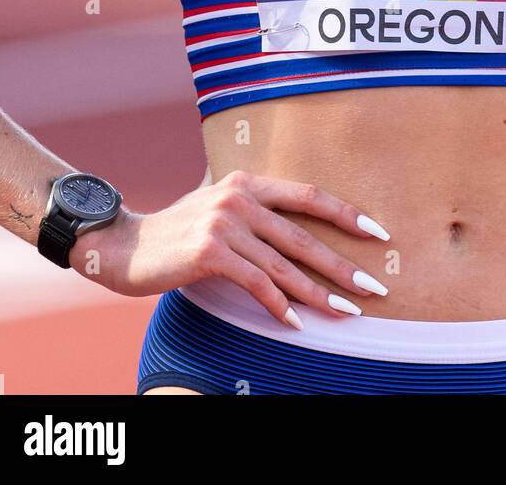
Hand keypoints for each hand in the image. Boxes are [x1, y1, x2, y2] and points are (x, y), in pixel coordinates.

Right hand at [68, 170, 390, 326]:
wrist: (125, 246)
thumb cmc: (177, 231)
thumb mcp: (218, 206)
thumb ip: (252, 207)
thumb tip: (295, 222)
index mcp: (248, 182)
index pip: (309, 196)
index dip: (347, 214)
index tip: (379, 233)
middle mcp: (240, 196)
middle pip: (305, 236)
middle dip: (343, 265)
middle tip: (376, 287)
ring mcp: (225, 222)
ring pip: (285, 264)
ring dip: (319, 293)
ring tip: (347, 312)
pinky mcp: (210, 251)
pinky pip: (256, 282)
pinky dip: (278, 305)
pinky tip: (295, 323)